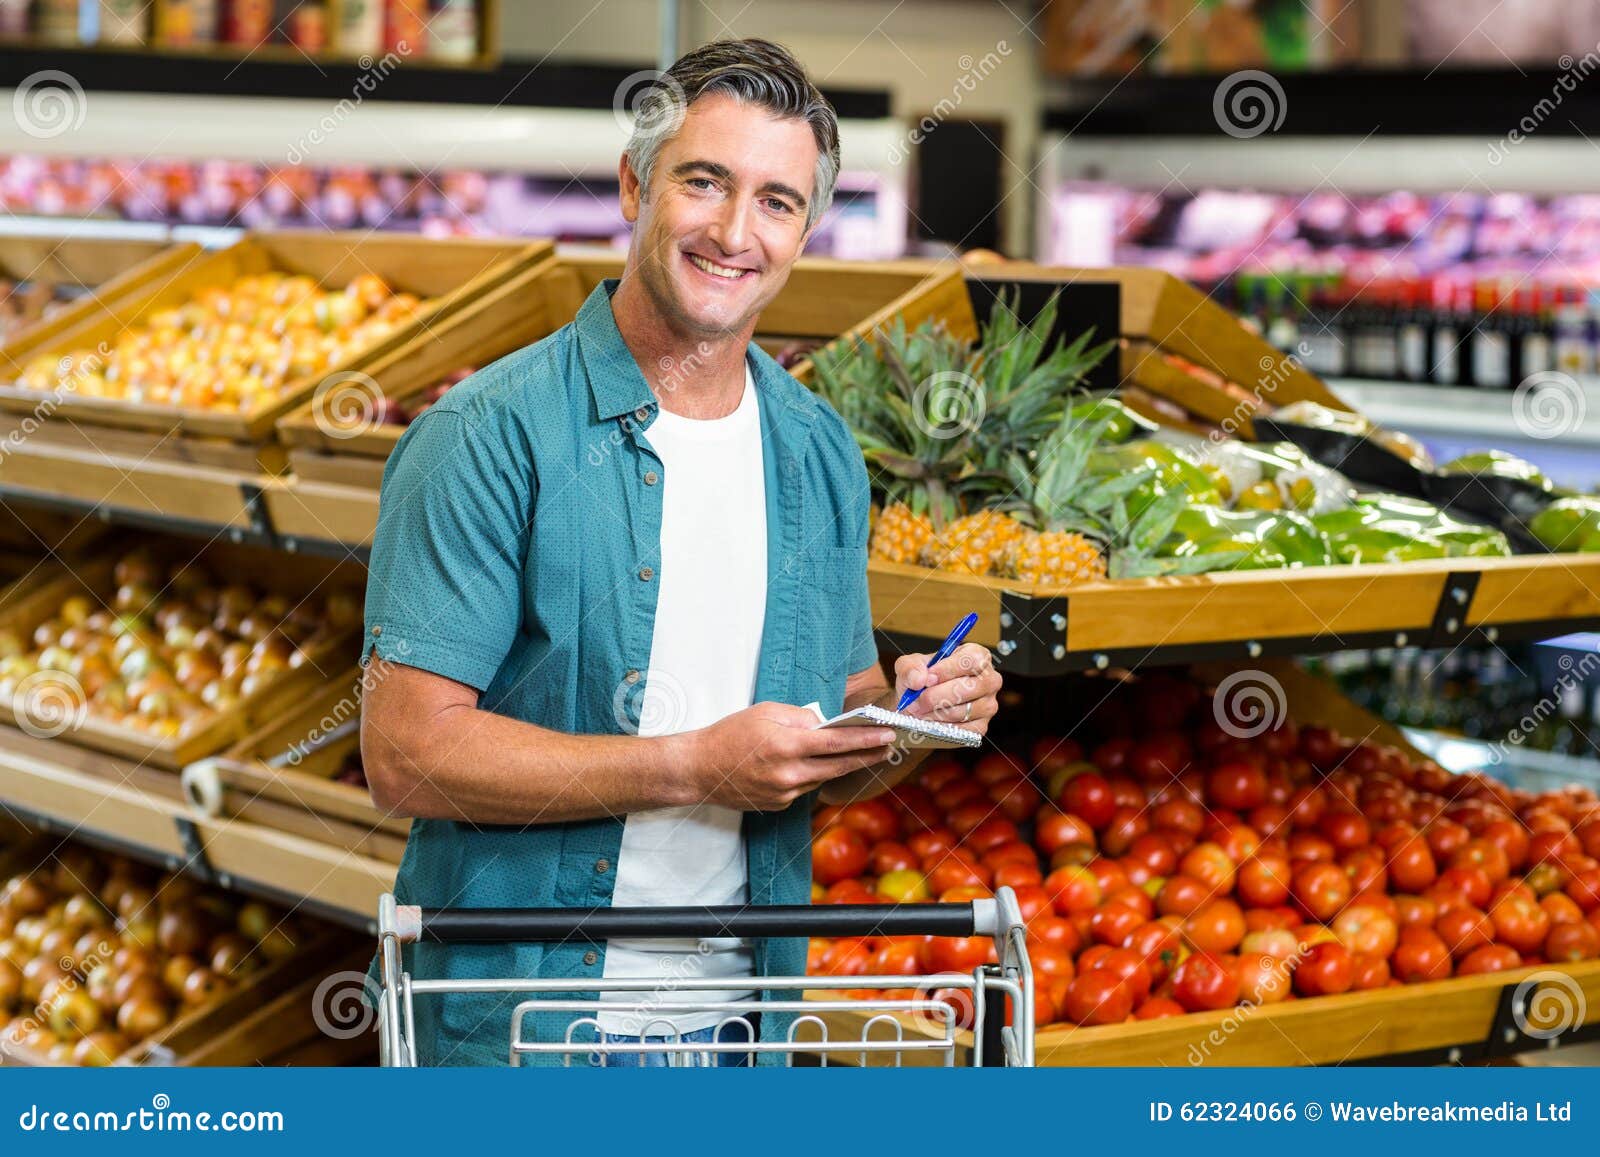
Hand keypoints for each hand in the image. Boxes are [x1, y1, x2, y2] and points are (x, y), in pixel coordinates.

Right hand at [674, 702, 897, 811]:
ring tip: (859, 752)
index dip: (866, 738)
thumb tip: (826, 723)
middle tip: (888, 747)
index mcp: (787, 745)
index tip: (888, 734)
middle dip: (867, 755)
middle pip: (839, 765)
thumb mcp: (766, 711)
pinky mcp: (780, 804)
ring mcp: (785, 793)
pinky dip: (812, 775)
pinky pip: (805, 787)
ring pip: (823, 777)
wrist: (700, 769)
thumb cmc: (730, 734)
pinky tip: (810, 765)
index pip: (838, 742)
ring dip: (840, 766)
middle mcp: (790, 773)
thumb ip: (801, 716)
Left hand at [892, 643, 1001, 736]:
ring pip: (964, 711)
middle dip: (937, 696)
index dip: (949, 669)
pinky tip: (929, 722)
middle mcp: (989, 680)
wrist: (918, 704)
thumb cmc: (921, 680)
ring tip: (919, 711)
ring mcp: (988, 704)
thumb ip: (910, 667)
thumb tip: (919, 679)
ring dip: (936, 713)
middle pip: (969, 687)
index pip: (973, 660)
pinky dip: (941, 727)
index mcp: (977, 656)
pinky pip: (963, 730)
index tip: (928, 678)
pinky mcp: (981, 726)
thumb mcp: (910, 666)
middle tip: (915, 701)